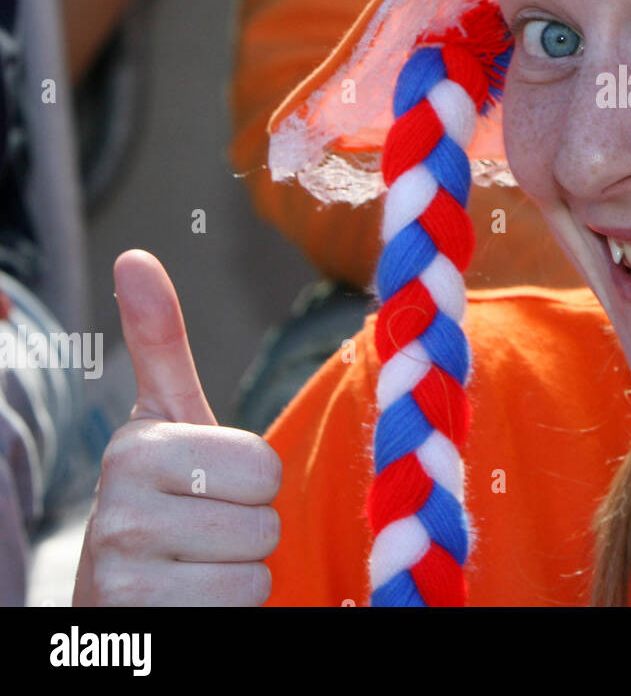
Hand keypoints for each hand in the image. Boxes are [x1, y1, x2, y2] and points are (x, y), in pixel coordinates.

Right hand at [73, 250, 281, 605]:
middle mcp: (118, 508)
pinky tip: (189, 602)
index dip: (252, 485)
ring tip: (196, 567)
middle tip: (205, 533)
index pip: (263, 466)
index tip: (206, 489)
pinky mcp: (141, 620)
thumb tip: (134, 256)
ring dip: (239, 573)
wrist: (124, 602)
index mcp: (134, 448)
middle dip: (248, 529)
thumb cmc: (163, 500)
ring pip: (257, 566)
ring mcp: (123, 570)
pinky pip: (242, 606)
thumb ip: (158, 342)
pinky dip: (229, 610)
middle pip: (264, 517)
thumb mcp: (165, 422)